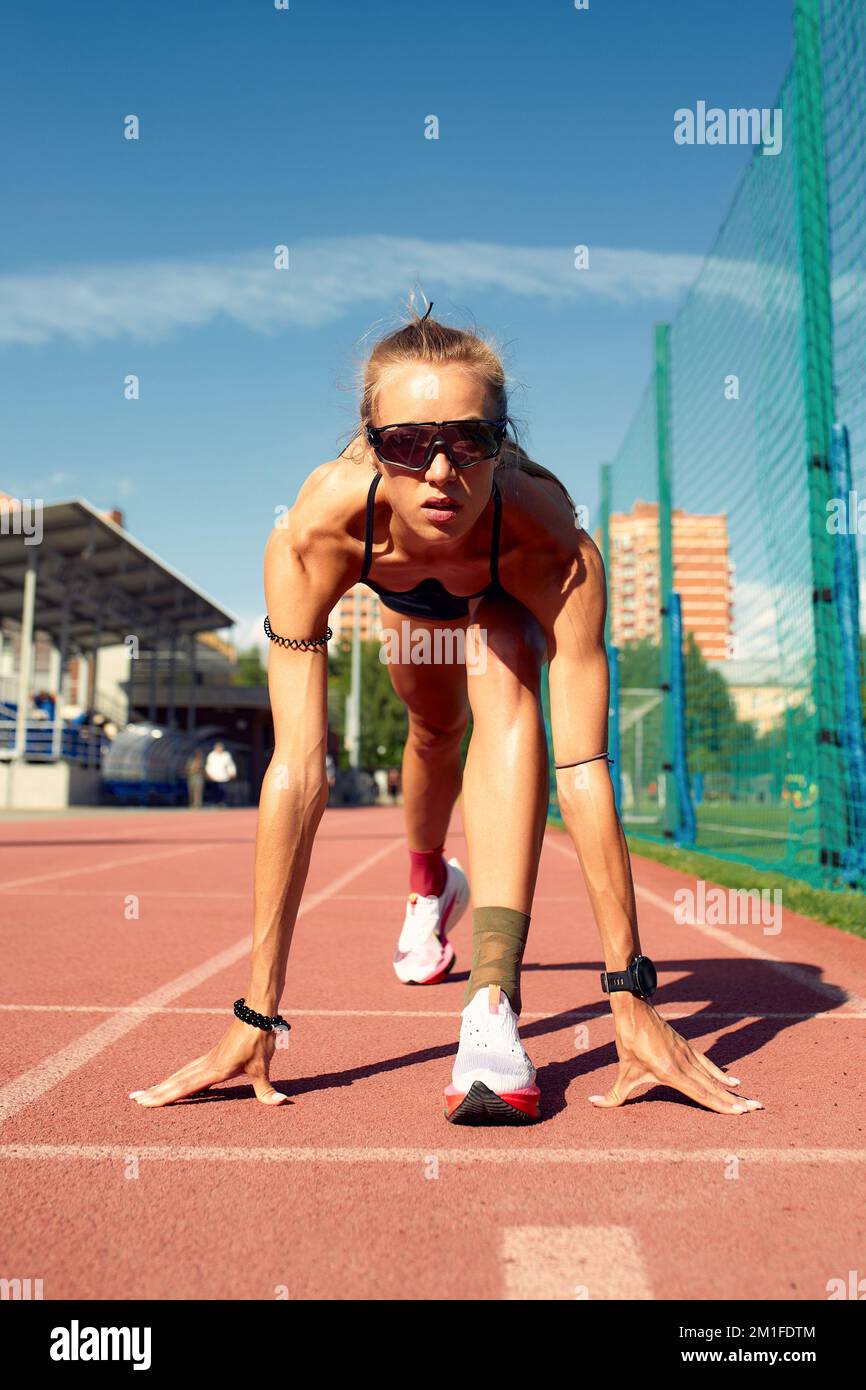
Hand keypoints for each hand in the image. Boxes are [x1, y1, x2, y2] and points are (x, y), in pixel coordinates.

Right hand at [129, 1017, 288, 1107]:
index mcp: (215, 1069)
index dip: (166, 1096)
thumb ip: (266, 1089)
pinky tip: (174, 1080)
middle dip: (156, 1091)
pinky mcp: (214, 1054)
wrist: (257, 1012)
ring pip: (180, 1074)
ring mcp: (209, 1058)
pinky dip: (177, 1077)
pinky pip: (189, 1069)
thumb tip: (280, 1102)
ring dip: (164, 1084)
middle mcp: (207, 1064)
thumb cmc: (259, 1039)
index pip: (185, 1087)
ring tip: (146, 1092)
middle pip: (176, 1080)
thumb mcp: (263, 1066)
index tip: (146, 1102)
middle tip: (135, 1099)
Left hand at [589, 994, 762, 1114]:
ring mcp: (688, 1054)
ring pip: (714, 1077)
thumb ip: (613, 1094)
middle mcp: (685, 1064)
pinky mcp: (687, 1047)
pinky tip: (733, 1082)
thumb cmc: (629, 1040)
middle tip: (756, 1109)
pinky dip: (721, 1074)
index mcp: (672, 1072)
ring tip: (750, 1099)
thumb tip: (593, 1104)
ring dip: (732, 1090)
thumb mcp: (623, 1070)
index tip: (740, 1113)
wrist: (635, 1009)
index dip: (720, 1105)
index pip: (701, 1093)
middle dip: (735, 1100)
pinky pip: (708, 1064)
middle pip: (714, 1087)